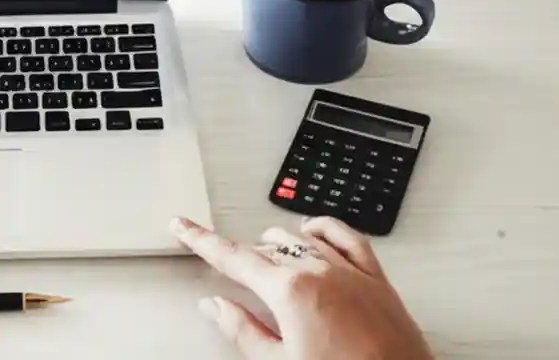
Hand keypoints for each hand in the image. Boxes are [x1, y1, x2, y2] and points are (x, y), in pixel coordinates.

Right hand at [170, 216, 431, 359]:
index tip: (182, 226)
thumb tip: (215, 307)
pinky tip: (314, 231)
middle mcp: (319, 271)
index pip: (232, 257)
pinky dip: (324, 230)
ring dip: (276, 243)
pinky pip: (346, 238)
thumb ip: (242, 330)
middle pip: (265, 248)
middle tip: (223, 263)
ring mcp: (350, 272)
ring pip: (300, 238)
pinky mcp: (376, 280)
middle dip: (241, 255)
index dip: (201, 240)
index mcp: (289, 291)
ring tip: (263, 255)